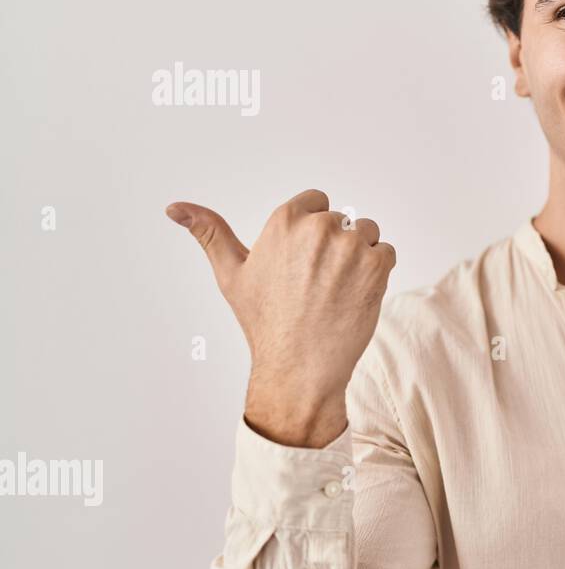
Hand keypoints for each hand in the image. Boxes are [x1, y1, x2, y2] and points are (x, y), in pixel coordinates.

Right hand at [165, 189, 396, 447]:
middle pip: (342, 220)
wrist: (300, 367)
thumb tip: (174, 207)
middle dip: (335, 246)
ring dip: (359, 256)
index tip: (304, 261)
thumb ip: (209, 233)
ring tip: (336, 289)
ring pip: (367, 233)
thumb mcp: (231, 274)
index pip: (316, 201)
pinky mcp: (376, 265)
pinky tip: (354, 295)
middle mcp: (319, 227)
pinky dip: (377, 272)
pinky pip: (386, 252)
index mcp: (286, 220)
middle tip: (317, 283)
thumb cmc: (265, 322)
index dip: (313, 231)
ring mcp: (351, 246)